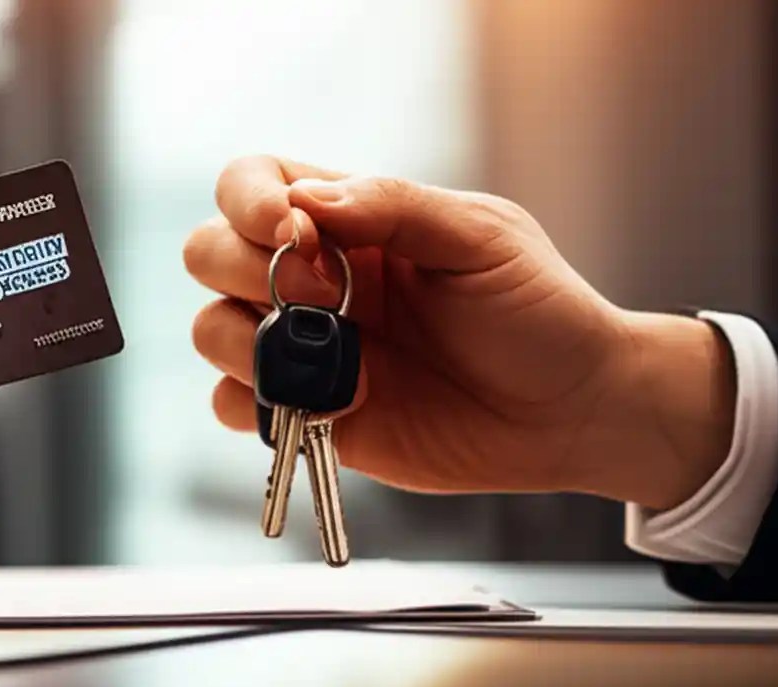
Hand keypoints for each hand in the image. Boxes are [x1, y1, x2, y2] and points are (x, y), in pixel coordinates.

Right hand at [186, 156, 735, 509]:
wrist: (568, 411)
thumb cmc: (537, 312)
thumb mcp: (480, 237)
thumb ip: (393, 205)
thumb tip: (304, 201)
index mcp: (349, 221)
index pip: (251, 183)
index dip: (249, 202)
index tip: (297, 233)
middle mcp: (312, 279)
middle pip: (208, 250)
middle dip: (246, 271)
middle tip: (329, 299)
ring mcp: (305, 348)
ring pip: (209, 329)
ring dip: (251, 343)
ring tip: (342, 364)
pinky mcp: (309, 412)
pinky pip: (234, 405)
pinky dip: (260, 406)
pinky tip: (334, 407)